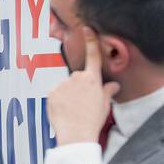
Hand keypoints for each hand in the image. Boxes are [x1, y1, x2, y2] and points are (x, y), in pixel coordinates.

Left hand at [46, 26, 120, 144]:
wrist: (76, 134)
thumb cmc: (92, 120)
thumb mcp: (105, 105)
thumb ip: (108, 91)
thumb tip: (113, 85)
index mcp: (92, 79)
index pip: (93, 56)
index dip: (91, 41)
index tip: (87, 29)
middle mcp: (76, 78)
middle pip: (78, 78)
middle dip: (80, 87)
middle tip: (83, 103)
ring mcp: (62, 85)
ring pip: (66, 86)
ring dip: (68, 94)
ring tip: (73, 109)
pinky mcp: (51, 92)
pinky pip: (56, 93)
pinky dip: (59, 100)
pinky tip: (64, 110)